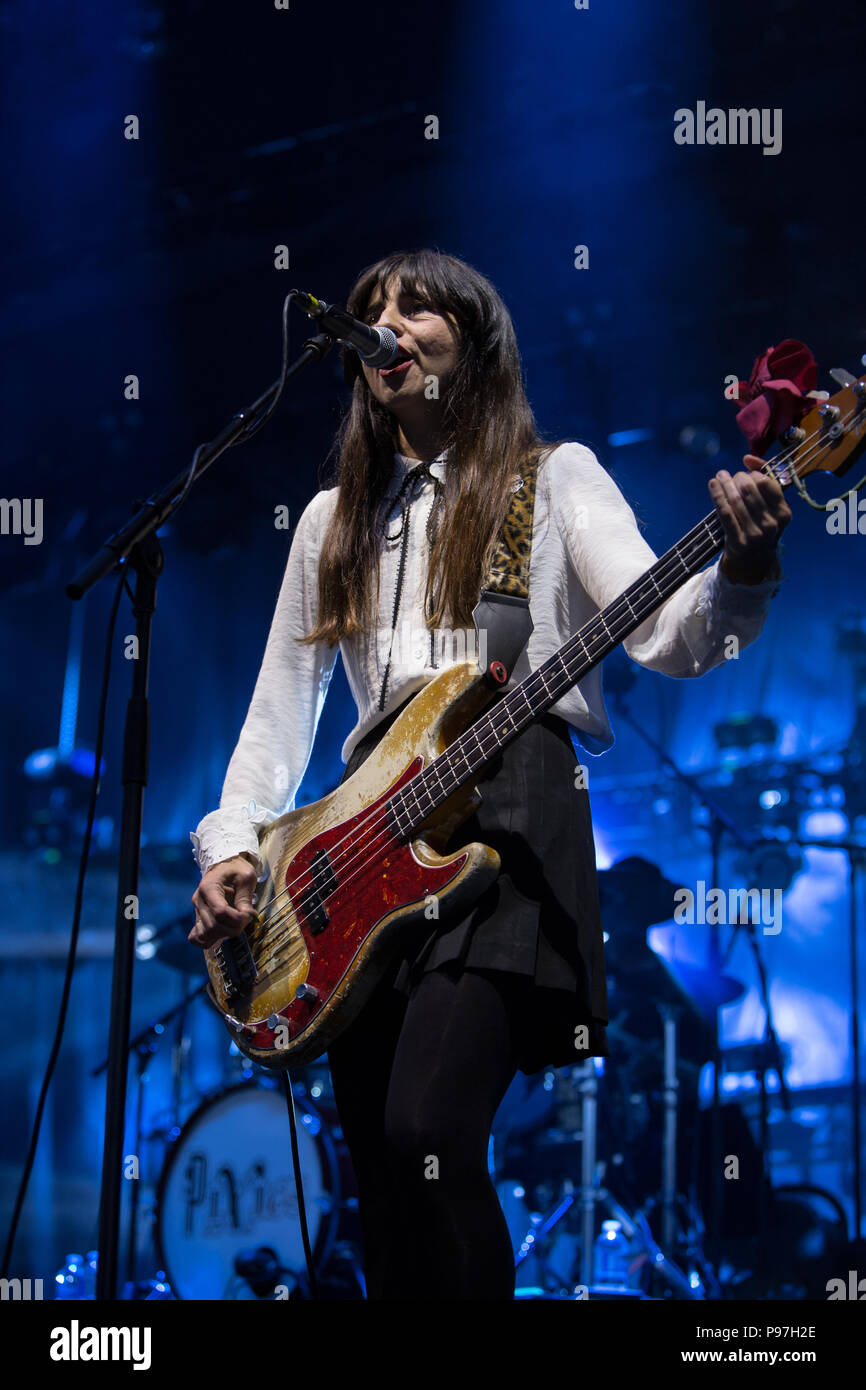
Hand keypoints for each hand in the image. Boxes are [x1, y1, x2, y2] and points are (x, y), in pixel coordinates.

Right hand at [189, 855, 257, 947]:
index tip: (250, 915)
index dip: (237, 919)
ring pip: (206, 934)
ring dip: (224, 935)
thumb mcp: (246, 876)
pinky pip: (197, 936)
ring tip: (237, 925)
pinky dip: (208, 940)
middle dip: (234, 928)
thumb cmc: (236, 868)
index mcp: (208, 887)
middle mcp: (198, 900)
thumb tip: (248, 916)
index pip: (220, 911)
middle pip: (213, 926)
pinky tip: (221, 935)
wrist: (223, 864)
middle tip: (246, 920)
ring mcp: (196, 910)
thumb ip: (245, 897)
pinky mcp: (198, 917)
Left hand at [709, 458, 791, 583]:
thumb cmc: (762, 525)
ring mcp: (755, 534)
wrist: (754, 560)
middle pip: (749, 489)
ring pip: (735, 500)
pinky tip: (713, 484)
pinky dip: (717, 495)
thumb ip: (764, 479)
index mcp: (784, 513)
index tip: (746, 473)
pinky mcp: (737, 540)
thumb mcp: (771, 507)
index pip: (767, 484)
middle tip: (731, 476)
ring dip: (725, 483)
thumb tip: (748, 458)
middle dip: (737, 478)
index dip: (753, 474)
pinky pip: (724, 512)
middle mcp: (772, 524)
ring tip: (720, 476)